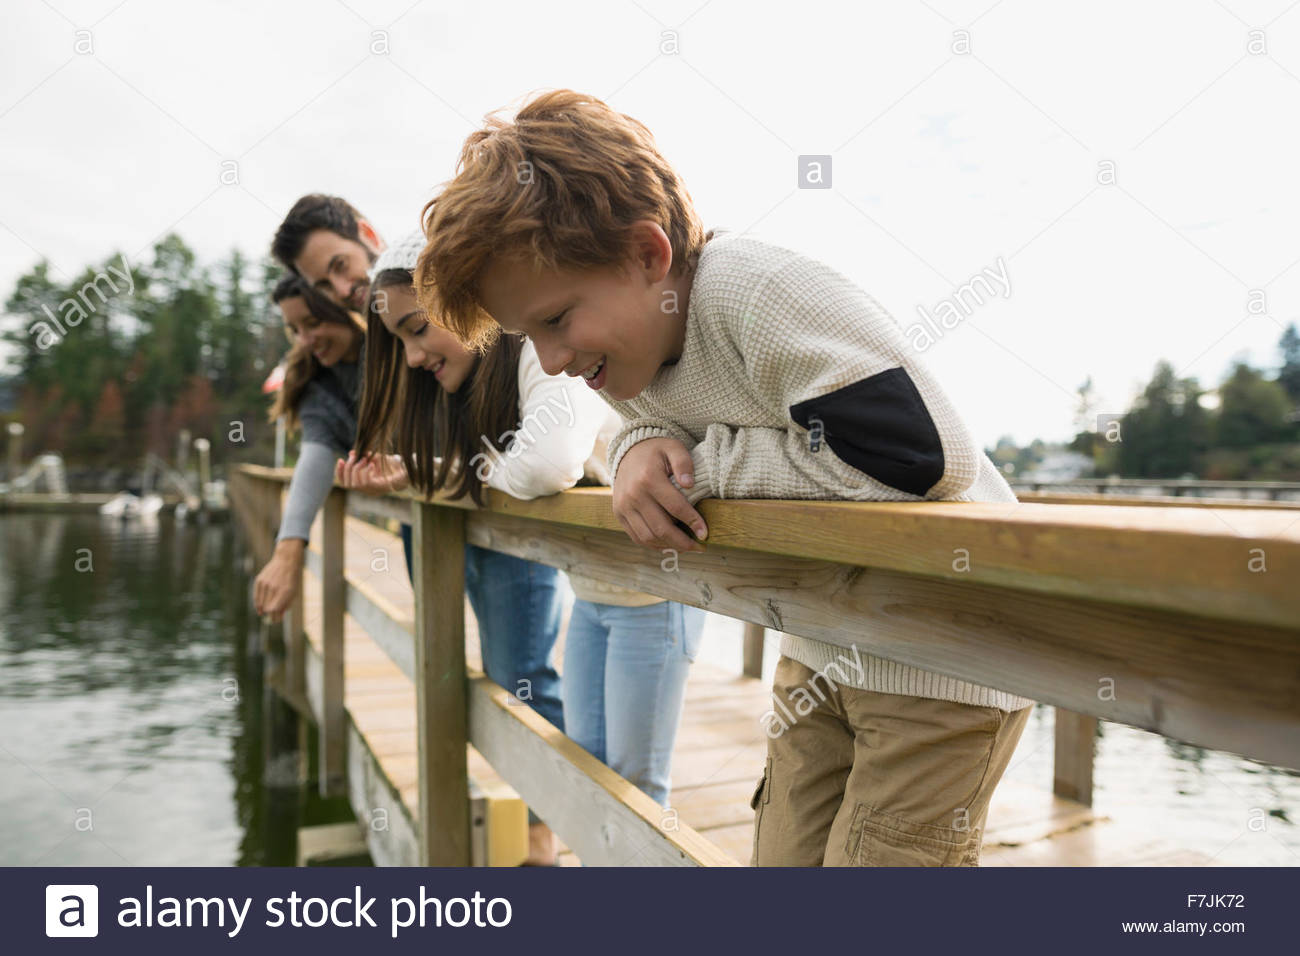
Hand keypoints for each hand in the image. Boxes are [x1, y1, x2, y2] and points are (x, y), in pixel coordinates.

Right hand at [253, 539, 304, 620]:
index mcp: (285, 591)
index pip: (274, 610)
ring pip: (260, 604)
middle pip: (267, 608)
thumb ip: (286, 605)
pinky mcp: (259, 580)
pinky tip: (260, 607)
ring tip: (265, 612)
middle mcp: (274, 587)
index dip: (275, 618)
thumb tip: (278, 617)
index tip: (276, 620)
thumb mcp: (294, 592)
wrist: (286, 561)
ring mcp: (265, 583)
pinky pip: (256, 596)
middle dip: (270, 614)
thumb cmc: (292, 579)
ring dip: (263, 609)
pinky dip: (258, 603)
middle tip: (272, 616)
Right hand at [336, 451, 408, 494]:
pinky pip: (366, 483)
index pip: (344, 482)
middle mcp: (366, 490)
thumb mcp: (376, 459)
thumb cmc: (393, 466)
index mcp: (364, 484)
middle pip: (347, 483)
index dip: (339, 472)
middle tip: (354, 457)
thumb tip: (352, 452)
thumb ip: (364, 456)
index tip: (340, 459)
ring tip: (365, 459)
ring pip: (355, 484)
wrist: (409, 471)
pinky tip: (372, 464)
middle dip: (348, 468)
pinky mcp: (379, 488)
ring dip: (357, 469)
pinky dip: (366, 472)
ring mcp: (372, 491)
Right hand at [611, 437, 707, 551]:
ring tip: (686, 547)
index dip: (692, 522)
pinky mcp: (619, 514)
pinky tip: (669, 544)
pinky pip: (637, 537)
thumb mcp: (674, 448)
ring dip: (669, 546)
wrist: (628, 452)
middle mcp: (633, 495)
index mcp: (649, 478)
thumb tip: (689, 484)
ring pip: (648, 537)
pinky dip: (654, 545)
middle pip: (661, 528)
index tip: (705, 533)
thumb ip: (684, 463)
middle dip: (682, 542)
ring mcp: (623, 506)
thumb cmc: (656, 452)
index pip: (675, 507)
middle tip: (699, 547)